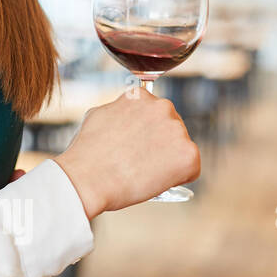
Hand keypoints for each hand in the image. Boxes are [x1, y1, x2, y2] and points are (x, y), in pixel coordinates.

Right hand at [54, 87, 200, 219]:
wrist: (89, 178)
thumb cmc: (87, 152)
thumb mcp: (98, 116)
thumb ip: (120, 111)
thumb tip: (127, 116)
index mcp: (141, 96)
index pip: (153, 114)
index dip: (144, 133)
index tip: (133, 145)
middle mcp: (163, 107)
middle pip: (170, 129)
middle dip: (159, 144)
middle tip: (139, 161)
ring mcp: (178, 130)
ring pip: (180, 149)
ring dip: (167, 161)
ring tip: (141, 171)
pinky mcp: (189, 154)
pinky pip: (190, 169)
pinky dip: (176, 178)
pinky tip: (153, 180)